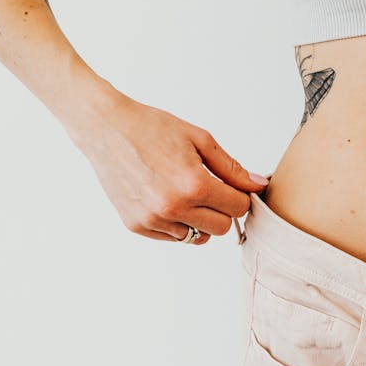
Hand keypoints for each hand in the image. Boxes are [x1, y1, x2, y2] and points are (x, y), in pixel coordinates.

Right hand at [66, 93, 269, 242]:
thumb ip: (232, 168)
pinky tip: (168, 198)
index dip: (240, 195)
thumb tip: (258, 185)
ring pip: (197, 237)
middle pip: (222, 227)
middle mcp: (173, 207)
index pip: (238, 208)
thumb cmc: (153, 128)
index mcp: (193, 185)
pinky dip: (177, 223)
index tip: (231, 185)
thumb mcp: (200, 140)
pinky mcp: (136, 225)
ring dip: (200, 219)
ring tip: (187, 193)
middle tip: (211, 188)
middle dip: (223, 209)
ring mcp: (152, 219)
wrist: (107, 128)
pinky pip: (173, 237)